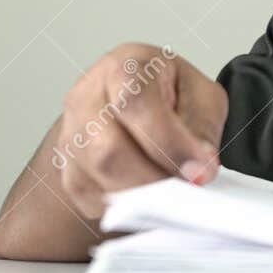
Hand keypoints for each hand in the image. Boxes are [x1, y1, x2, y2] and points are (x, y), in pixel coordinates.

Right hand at [56, 43, 227, 216]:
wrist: (135, 101)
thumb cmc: (170, 92)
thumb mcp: (201, 95)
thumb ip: (202, 126)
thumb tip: (200, 165)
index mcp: (123, 67)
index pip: (134, 104)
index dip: (168, 143)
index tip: (199, 172)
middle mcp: (85, 98)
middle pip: (107, 151)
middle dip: (155, 180)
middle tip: (190, 190)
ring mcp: (71, 136)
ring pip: (100, 181)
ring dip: (145, 196)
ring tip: (176, 189)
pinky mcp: (69, 171)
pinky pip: (97, 201)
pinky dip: (131, 206)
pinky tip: (152, 191)